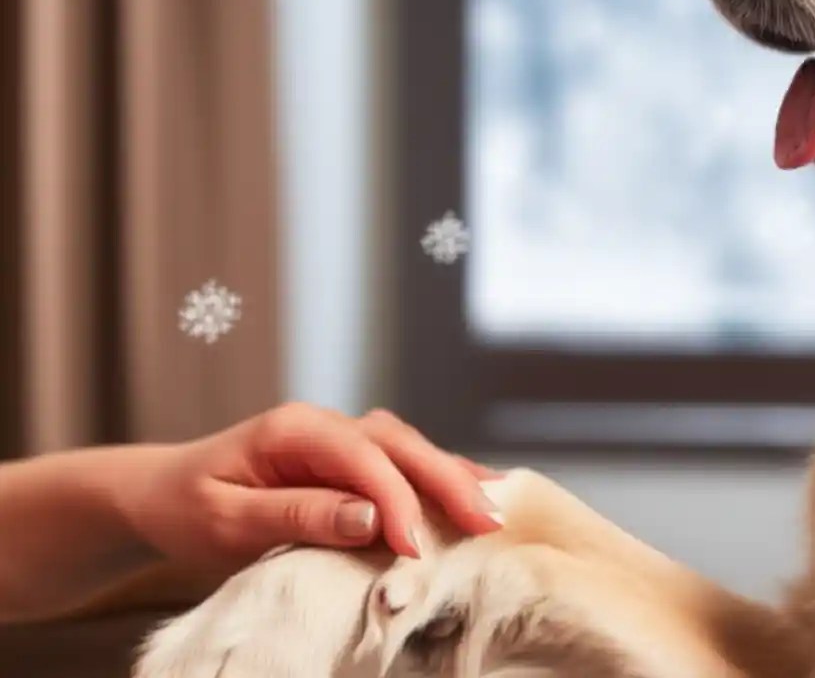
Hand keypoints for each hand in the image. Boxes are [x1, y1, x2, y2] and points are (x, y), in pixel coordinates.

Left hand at [119, 403, 502, 568]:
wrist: (159, 493)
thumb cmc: (185, 508)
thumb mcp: (226, 520)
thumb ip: (296, 514)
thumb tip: (369, 517)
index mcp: (291, 430)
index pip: (360, 458)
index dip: (394, 500)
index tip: (413, 548)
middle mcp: (323, 425)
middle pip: (399, 443)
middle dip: (446, 481)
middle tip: (487, 522)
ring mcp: (339, 439)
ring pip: (409, 448)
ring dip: (453, 476)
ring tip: (495, 507)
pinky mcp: (347, 460)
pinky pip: (403, 462)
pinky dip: (440, 477)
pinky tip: (475, 489)